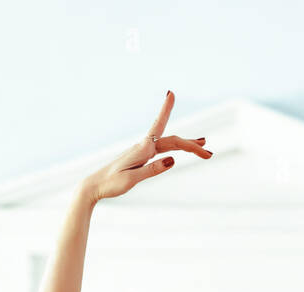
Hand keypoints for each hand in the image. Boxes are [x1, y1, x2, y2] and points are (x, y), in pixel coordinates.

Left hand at [80, 91, 212, 202]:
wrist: (94, 186)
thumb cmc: (110, 183)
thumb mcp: (131, 179)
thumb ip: (151, 170)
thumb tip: (173, 159)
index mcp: (142, 149)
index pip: (159, 127)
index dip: (166, 110)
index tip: (171, 93)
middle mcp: (144, 147)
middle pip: (173, 141)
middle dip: (192, 145)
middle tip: (209, 152)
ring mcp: (143, 152)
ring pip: (170, 145)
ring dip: (187, 146)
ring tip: (203, 146)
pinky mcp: (142, 158)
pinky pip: (163, 151)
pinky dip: (175, 150)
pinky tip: (178, 153)